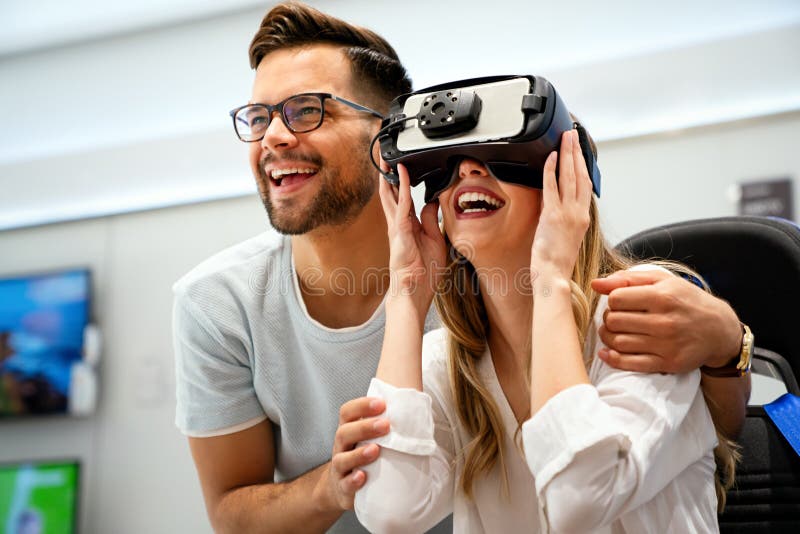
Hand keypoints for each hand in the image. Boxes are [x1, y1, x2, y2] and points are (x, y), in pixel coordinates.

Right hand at [316, 397, 388, 510]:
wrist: (342, 486)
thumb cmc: (363, 454)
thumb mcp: (368, 438)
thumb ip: (383, 425)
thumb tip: (413, 407)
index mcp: (348, 430)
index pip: (347, 412)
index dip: (362, 406)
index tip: (382, 403)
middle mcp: (341, 447)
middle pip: (344, 433)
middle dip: (365, 428)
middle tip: (386, 425)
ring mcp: (340, 468)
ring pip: (342, 459)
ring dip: (359, 454)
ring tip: (376, 450)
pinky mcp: (343, 487)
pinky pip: (345, 484)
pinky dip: (353, 480)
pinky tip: (363, 477)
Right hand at [378, 162, 445, 306]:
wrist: (415, 292)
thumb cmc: (423, 273)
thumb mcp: (435, 240)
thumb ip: (432, 220)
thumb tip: (432, 202)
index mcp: (408, 227)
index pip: (404, 200)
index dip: (402, 184)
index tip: (403, 169)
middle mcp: (399, 225)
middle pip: (390, 195)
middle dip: (388, 176)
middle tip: (386, 158)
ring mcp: (397, 228)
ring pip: (391, 196)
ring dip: (390, 177)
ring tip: (388, 160)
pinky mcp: (400, 232)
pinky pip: (402, 205)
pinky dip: (402, 188)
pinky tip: (403, 175)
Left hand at [530, 130, 591, 278]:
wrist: (553, 276)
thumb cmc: (556, 262)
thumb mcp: (565, 236)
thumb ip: (563, 217)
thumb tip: (554, 201)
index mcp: (583, 218)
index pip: (586, 184)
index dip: (584, 165)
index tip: (580, 150)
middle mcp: (579, 213)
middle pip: (581, 174)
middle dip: (576, 152)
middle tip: (573, 134)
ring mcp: (567, 213)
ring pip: (570, 176)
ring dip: (567, 154)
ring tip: (565, 137)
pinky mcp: (553, 216)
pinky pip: (552, 187)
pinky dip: (551, 170)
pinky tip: (550, 157)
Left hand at [591, 269, 742, 372]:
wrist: (720, 330)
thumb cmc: (686, 301)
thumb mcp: (663, 281)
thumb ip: (628, 279)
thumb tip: (595, 284)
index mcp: (663, 297)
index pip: (616, 299)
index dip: (612, 300)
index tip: (619, 302)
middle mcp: (665, 322)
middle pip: (614, 321)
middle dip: (608, 318)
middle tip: (615, 318)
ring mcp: (666, 345)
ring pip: (618, 342)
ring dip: (607, 337)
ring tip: (612, 332)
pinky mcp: (668, 363)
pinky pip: (629, 364)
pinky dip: (612, 358)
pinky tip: (607, 352)